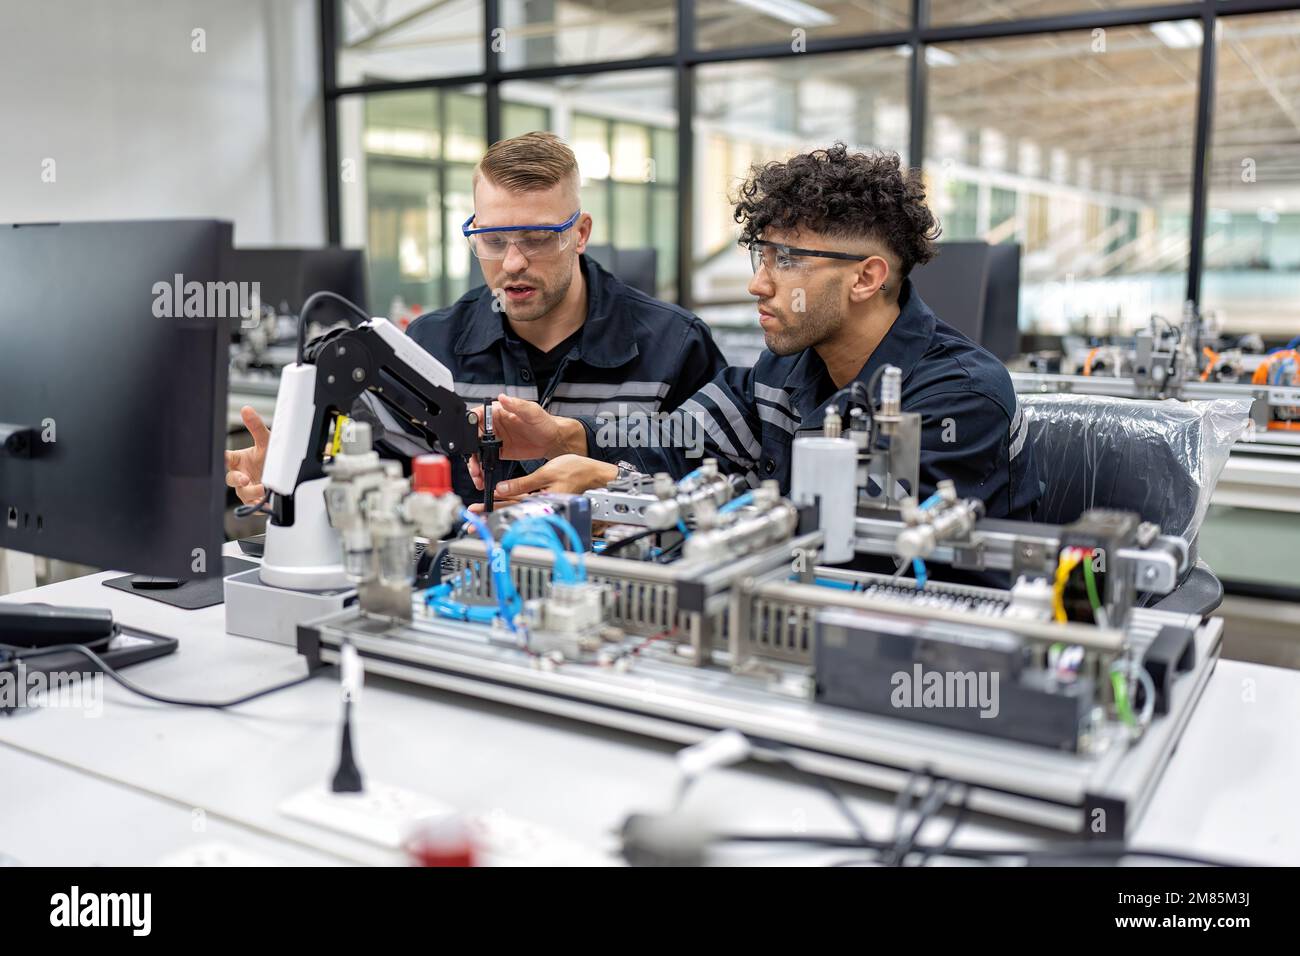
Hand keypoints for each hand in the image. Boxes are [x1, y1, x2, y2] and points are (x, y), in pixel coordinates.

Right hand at [225, 405, 270, 504]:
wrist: (286, 474)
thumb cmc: (270, 457)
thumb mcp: (266, 441)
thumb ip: (256, 427)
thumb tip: (246, 409)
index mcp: (238, 460)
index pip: (225, 459)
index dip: (222, 459)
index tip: (223, 458)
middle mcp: (240, 474)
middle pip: (230, 479)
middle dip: (236, 479)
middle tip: (245, 479)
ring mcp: (246, 489)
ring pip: (242, 493)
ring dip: (251, 492)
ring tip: (264, 488)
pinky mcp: (255, 501)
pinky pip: (253, 505)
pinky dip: (259, 505)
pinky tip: (266, 503)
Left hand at [466, 455, 617, 512]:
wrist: (596, 474)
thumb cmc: (578, 471)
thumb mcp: (548, 473)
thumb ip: (524, 483)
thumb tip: (502, 489)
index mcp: (541, 501)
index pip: (510, 507)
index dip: (491, 510)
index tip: (476, 514)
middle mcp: (541, 506)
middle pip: (511, 513)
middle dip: (490, 518)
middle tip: (472, 524)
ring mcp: (544, 504)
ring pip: (517, 510)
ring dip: (498, 513)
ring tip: (481, 519)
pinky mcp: (547, 499)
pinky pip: (526, 504)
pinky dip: (512, 505)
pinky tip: (501, 506)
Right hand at [467, 393, 587, 489]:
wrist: (553, 440)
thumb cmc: (544, 422)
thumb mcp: (532, 411)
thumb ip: (517, 405)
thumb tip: (503, 398)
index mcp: (498, 412)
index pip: (476, 417)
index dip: (469, 428)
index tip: (470, 441)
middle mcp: (493, 426)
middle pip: (472, 437)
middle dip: (470, 452)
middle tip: (474, 464)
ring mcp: (495, 440)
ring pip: (477, 451)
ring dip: (474, 464)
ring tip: (477, 475)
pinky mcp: (499, 452)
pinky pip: (486, 460)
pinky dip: (482, 469)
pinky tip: (483, 477)